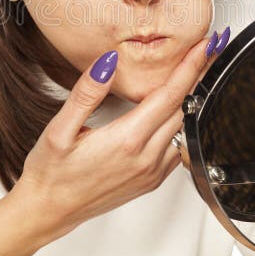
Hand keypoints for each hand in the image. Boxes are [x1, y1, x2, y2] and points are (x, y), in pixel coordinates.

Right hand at [16, 28, 229, 238]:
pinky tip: (176, 108)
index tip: (205, 46)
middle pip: (185, 108)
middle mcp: (145, 158)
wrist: (49, 210)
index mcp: (126, 140)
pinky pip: (178, 147)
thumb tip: (108, 63)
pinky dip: (182, 123)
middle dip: (198, 76)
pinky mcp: (151, 180)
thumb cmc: (50, 171)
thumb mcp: (58, 129)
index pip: (170, 95)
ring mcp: (151, 171)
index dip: (191, 67)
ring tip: (196, 72)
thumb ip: (86, 93)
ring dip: (192, 99)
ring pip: (185, 128)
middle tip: (206, 50)